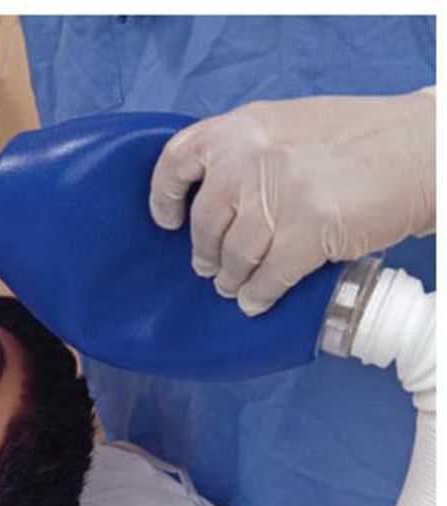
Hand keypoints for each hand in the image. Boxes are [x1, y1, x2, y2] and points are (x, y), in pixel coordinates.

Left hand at [150, 87, 434, 315]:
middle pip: (206, 221)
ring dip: (230, 278)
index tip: (167, 220)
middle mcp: (250, 157)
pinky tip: (256, 301)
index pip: (177, 160)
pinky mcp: (308, 230)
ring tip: (231, 286)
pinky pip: (267, 276)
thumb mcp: (287, 125)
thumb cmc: (360, 136)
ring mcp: (278, 194)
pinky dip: (258, 294)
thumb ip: (248, 151)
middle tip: (207, 267)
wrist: (424, 148)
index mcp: (242, 126)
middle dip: (204, 251)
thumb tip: (216, 194)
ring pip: (235, 254)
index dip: (164, 196)